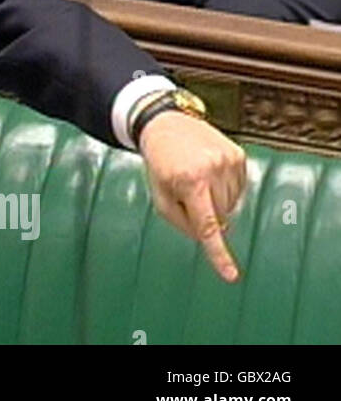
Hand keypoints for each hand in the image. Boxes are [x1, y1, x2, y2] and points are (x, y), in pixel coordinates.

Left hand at [138, 111, 246, 281]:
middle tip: (187, 192)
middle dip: (205, 213)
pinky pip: (239, 187)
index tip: (231, 275)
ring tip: (197, 179)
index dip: (219, 254)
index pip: (207, 226)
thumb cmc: (160, 164)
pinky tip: (209, 173)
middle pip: (220, 216)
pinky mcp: (239, 155)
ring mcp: (229, 161)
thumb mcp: (159, 196)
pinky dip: (225, 188)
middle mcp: (213, 170)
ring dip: (216, 200)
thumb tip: (211, 237)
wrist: (165, 125)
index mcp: (189, 181)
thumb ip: (182, 223)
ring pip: (232, 204)